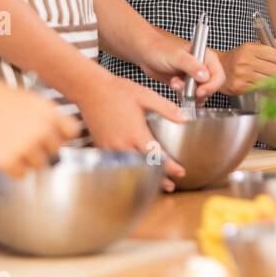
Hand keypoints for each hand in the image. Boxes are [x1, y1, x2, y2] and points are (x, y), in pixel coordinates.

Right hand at [0, 82, 79, 176]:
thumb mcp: (29, 99)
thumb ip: (48, 117)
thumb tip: (63, 135)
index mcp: (50, 112)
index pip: (72, 132)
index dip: (62, 134)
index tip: (53, 135)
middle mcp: (42, 131)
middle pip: (55, 151)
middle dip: (43, 147)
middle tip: (25, 141)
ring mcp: (26, 147)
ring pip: (39, 165)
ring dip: (28, 160)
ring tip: (12, 146)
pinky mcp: (9, 161)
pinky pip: (21, 174)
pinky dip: (13, 168)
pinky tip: (3, 154)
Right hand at [76, 70, 186, 188]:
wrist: (90, 90)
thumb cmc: (117, 91)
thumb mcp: (146, 95)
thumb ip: (166, 108)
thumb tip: (185, 118)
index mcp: (135, 132)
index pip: (155, 156)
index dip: (169, 167)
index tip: (180, 172)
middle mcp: (121, 144)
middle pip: (143, 168)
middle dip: (158, 179)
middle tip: (171, 186)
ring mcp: (109, 147)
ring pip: (129, 168)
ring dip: (143, 176)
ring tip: (156, 182)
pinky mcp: (101, 146)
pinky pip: (116, 163)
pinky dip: (128, 169)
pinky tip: (135, 169)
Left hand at [136, 30, 225, 102]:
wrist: (145, 53)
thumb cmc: (160, 49)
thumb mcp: (177, 57)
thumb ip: (192, 66)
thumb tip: (205, 77)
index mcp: (206, 57)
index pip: (218, 76)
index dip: (212, 86)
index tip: (200, 92)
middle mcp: (203, 67)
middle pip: (210, 87)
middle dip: (198, 91)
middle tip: (184, 90)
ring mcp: (194, 76)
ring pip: (200, 93)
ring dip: (188, 93)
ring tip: (175, 84)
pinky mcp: (186, 84)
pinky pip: (190, 95)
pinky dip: (183, 96)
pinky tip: (174, 87)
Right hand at [221, 40, 275, 94]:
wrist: (219, 67)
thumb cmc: (240, 57)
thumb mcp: (255, 46)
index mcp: (250, 48)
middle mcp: (245, 61)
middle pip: (275, 70)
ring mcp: (241, 75)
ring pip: (269, 81)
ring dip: (271, 81)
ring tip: (267, 78)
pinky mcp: (239, 87)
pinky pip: (260, 89)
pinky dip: (263, 88)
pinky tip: (259, 84)